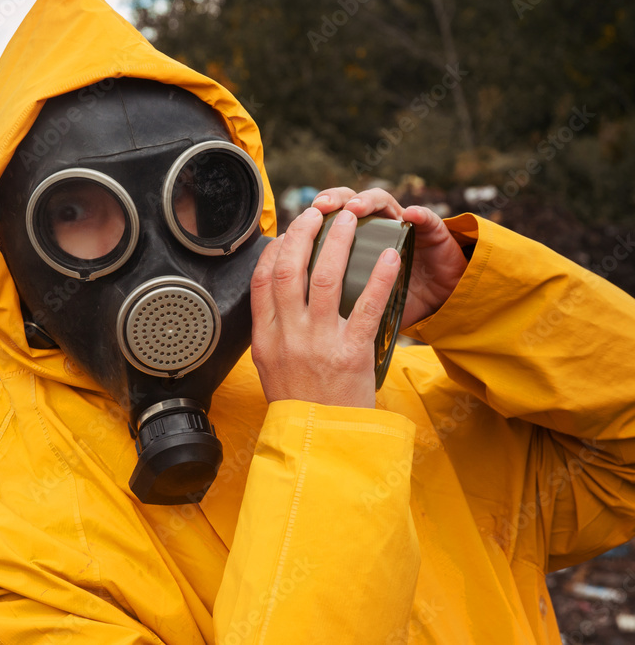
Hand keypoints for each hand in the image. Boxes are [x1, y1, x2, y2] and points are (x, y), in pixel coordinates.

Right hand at [251, 207, 401, 407]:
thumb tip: (277, 294)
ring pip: (325, 278)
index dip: (275, 249)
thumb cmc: (299, 402)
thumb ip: (272, 329)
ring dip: (338, 243)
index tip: (287, 233)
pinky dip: (380, 277)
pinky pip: (366, 306)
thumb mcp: (270, 365)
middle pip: (290, 269)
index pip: (263, 281)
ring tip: (350, 222)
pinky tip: (389, 257)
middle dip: (303, 233)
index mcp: (266, 338)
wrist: (320, 438)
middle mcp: (289, 335)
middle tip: (317, 213)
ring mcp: (319, 342)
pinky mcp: (351, 351)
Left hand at [312, 188, 467, 328]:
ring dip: (368, 200)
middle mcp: (376, 223)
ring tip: (355, 207)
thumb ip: (327, 289)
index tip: (300, 218)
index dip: (314, 213)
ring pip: (383, 200)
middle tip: (321, 205)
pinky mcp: (433, 232)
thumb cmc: (389, 295)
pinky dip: (420, 215)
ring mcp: (403, 224)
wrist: (437, 297)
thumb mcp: (354, 297)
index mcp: (353, 237)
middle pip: (351, 198)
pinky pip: (428, 220)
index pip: (329, 214)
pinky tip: (411, 214)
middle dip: (335, 197)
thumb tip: (293, 294)